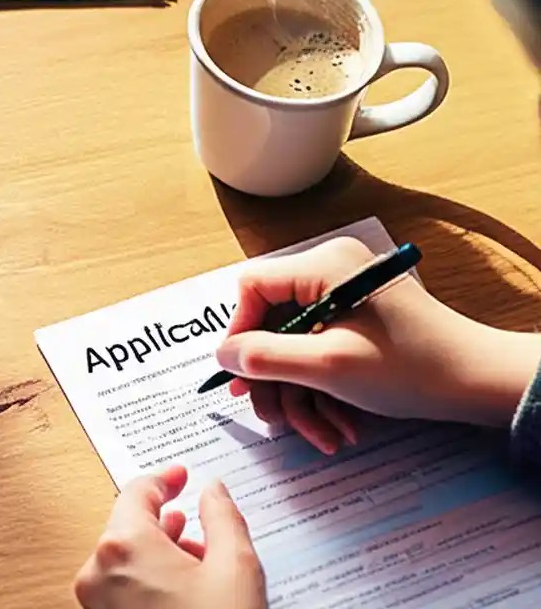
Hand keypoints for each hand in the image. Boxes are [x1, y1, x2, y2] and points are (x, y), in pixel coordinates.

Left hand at [74, 466, 266, 608]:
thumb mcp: (236, 568)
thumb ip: (224, 517)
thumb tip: (214, 491)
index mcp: (123, 547)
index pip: (137, 492)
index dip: (164, 479)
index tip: (182, 475)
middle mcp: (98, 573)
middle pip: (128, 526)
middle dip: (164, 521)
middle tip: (195, 519)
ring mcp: (96, 603)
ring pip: (125, 558)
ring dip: (159, 550)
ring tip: (198, 558)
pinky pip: (122, 587)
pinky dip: (149, 577)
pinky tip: (185, 588)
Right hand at [217, 236, 540, 453]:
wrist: (478, 382)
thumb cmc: (413, 367)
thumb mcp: (329, 367)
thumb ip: (266, 357)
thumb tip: (222, 354)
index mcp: (325, 266)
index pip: (252, 287)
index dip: (239, 333)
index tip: (241, 375)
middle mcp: (332, 270)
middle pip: (271, 321)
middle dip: (273, 377)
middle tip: (271, 416)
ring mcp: (345, 293)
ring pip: (293, 342)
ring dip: (300, 393)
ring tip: (319, 432)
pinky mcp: (356, 316)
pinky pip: (318, 348)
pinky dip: (321, 387)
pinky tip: (338, 421)